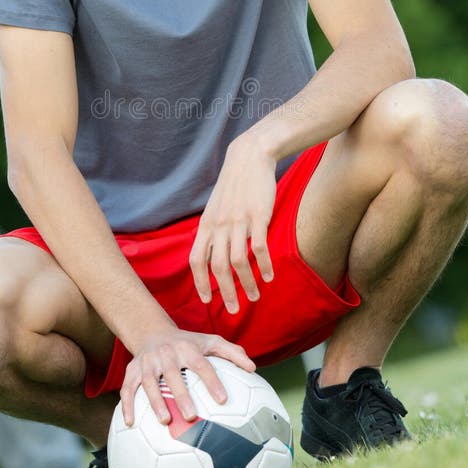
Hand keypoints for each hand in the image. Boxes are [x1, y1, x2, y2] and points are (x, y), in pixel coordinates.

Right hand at [120, 328, 255, 425]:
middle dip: (181, 395)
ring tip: (165, 421)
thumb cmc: (188, 343)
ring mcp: (147, 362)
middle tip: (191, 416)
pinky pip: (127, 388)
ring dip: (155, 401)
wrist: (152, 331)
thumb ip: (232, 353)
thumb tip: (254, 368)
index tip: (223, 400)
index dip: (212, 381)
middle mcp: (166, 353)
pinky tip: (130, 423)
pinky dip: (127, 404)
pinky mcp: (132, 370)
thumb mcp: (210, 341)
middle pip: (173, 375)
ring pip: (149, 382)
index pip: (201, 364)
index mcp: (187, 347)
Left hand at [190, 136, 276, 313]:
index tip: (208, 300)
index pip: (197, 260)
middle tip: (234, 309)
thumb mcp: (215, 207)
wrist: (249, 157)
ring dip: (247, 283)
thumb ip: (213, 230)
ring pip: (239, 261)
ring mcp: (238, 221)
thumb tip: (211, 254)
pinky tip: (270, 276)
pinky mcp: (258, 216)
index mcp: (207, 225)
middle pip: (218, 267)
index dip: (200, 282)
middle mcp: (219, 225)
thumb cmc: (234, 185)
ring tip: (255, 296)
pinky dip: (264, 265)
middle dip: (225, 292)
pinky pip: (260, 247)